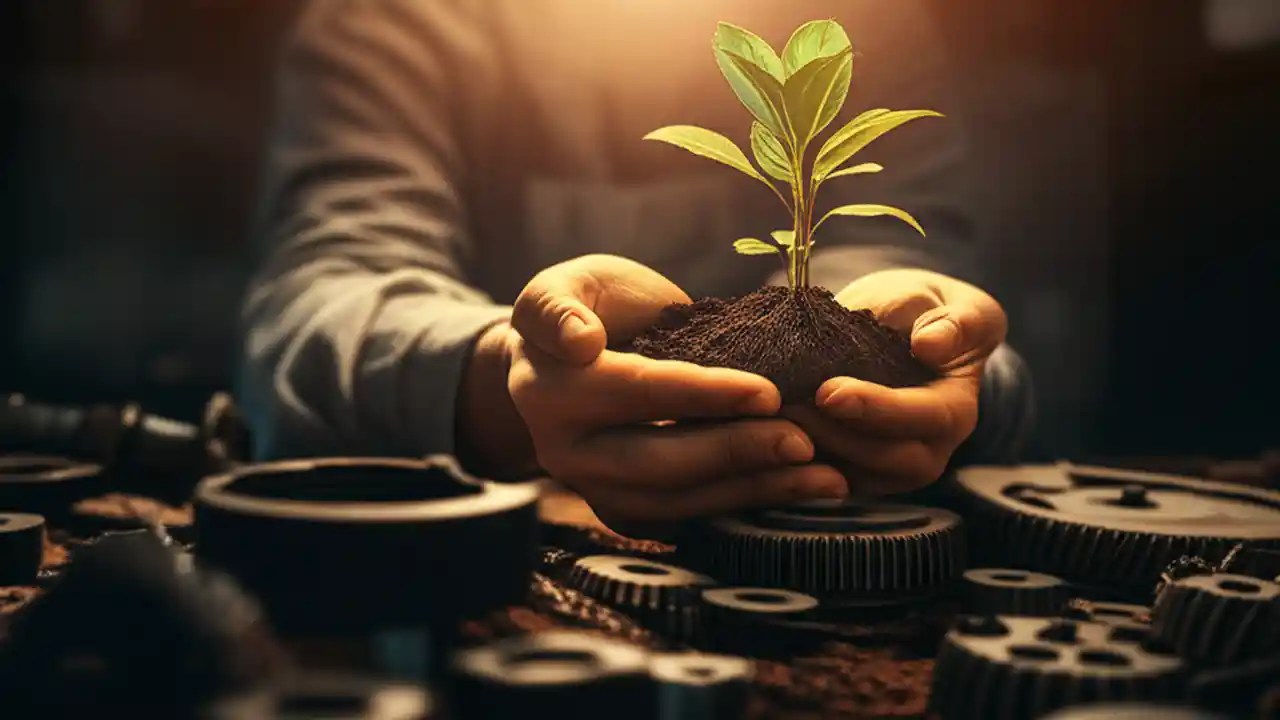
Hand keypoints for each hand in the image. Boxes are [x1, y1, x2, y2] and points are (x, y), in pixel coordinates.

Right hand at [496, 254, 847, 527]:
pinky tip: (798, 491)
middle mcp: (565, 452)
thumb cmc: (584, 307)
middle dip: (737, 453)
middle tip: (805, 442)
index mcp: (548, 391)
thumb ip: (561, 308)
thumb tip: (581, 341)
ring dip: (755, 491)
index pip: (639, 392)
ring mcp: (595, 489)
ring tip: (825, 479)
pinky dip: (747, 504)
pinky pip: (690, 515)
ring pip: (679, 501)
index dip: (705, 394)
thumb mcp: (565, 286)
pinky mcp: (628, 511)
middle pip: (659, 462)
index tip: (770, 392)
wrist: (574, 356)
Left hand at [783, 269, 1007, 493]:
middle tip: (785, 406)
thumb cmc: (924, 311)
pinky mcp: (856, 473)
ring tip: (770, 416)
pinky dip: (794, 460)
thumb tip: (931, 345)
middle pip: (885, 458)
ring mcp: (891, 468)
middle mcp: (929, 450)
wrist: (897, 328)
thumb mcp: (952, 304)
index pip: (922, 418)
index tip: (828, 392)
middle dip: (832, 434)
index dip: (875, 409)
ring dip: (808, 449)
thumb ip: (953, 322)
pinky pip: (826, 479)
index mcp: (955, 409)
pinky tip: (764, 431)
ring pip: (851, 476)